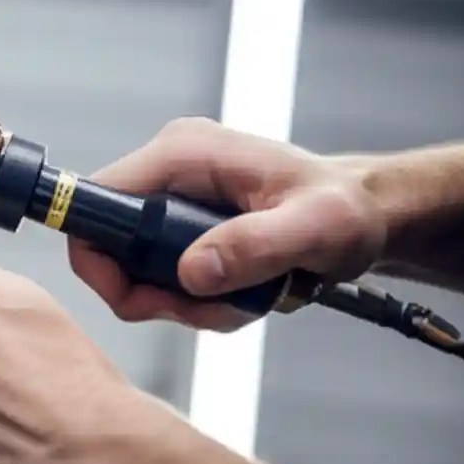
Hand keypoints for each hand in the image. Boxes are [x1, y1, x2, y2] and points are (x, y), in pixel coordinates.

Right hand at [69, 117, 386, 330]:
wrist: (366, 213)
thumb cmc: (347, 209)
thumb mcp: (314, 228)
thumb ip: (254, 247)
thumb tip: (193, 271)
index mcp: (183, 152)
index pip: (97, 199)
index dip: (98, 255)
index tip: (138, 300)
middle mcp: (168, 168)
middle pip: (109, 242)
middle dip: (148, 292)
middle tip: (201, 311)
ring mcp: (172, 194)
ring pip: (133, 265)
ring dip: (174, 301)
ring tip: (233, 306)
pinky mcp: (181, 221)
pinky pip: (157, 270)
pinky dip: (188, 298)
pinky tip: (232, 298)